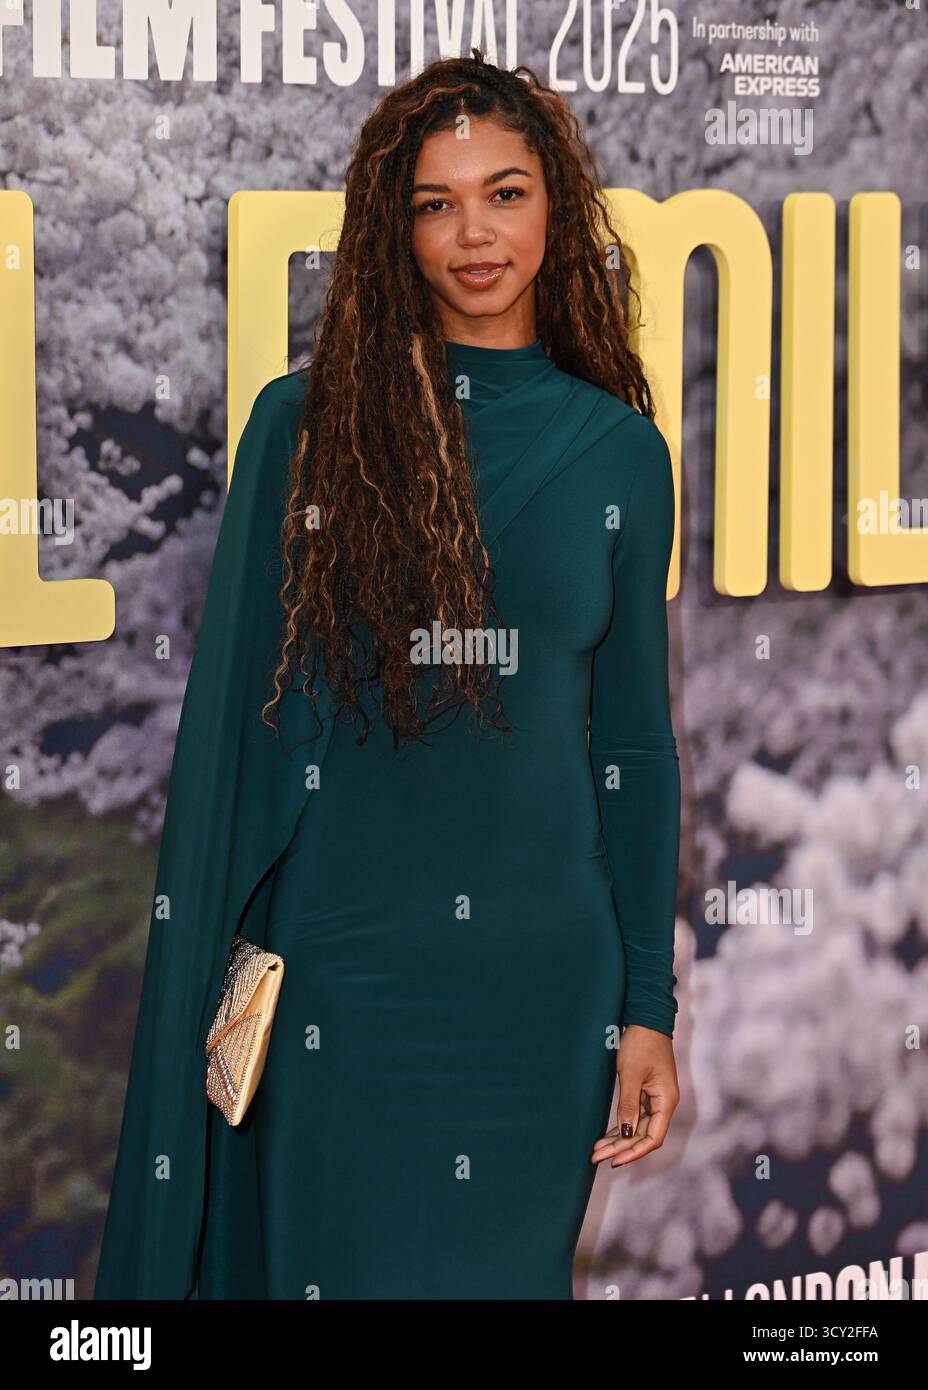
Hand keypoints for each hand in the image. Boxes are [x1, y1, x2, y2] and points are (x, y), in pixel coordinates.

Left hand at [591, 1024, 679, 1167]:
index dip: (634, 1152)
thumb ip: (629, 1105)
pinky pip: (635, 1117)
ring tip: (597, 1151)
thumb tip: (626, 1134)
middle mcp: (664, 1104)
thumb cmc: (641, 1043)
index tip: (614, 1160)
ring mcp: (655, 1098)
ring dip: (619, 1140)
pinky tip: (607, 1136)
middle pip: (643, 1136)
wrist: (645, 1020)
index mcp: (666, 1101)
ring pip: (637, 1128)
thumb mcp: (631, 1075)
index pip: (653, 1138)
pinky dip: (621, 1127)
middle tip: (596, 1157)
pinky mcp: (646, 1092)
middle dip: (621, 1148)